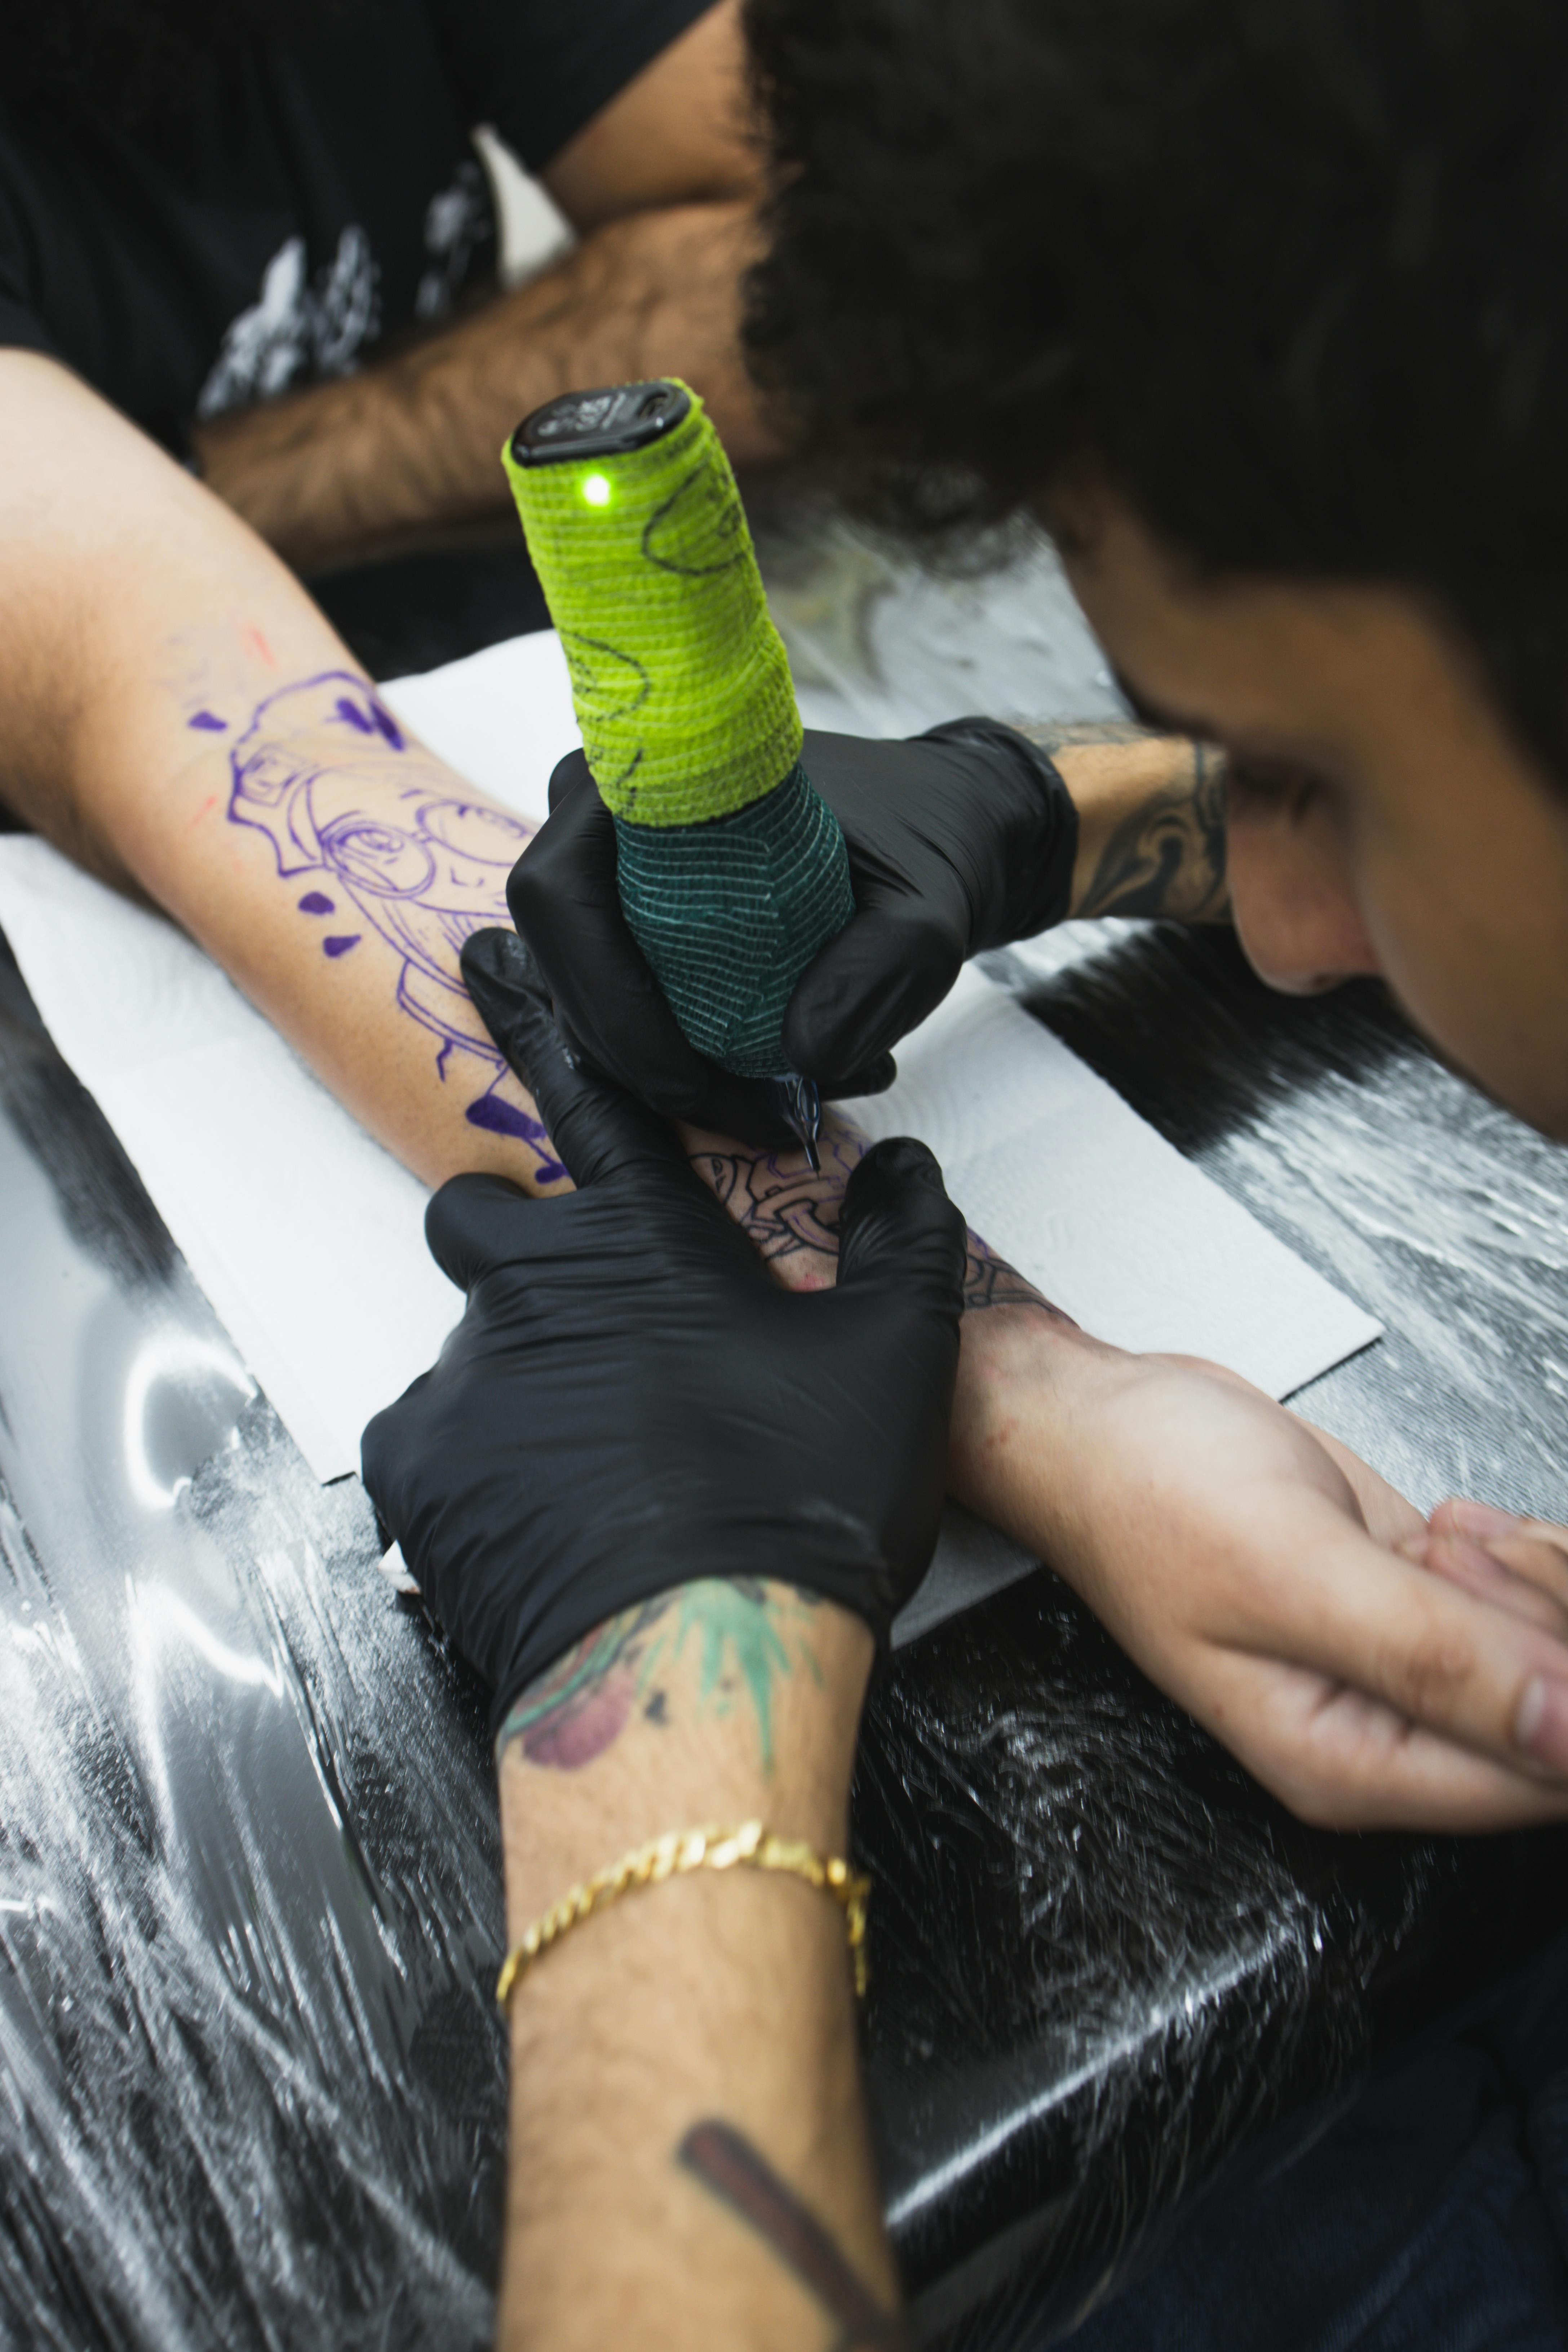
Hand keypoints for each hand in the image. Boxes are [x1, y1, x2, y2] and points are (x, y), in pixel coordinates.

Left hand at [362, 966, 967, 1731]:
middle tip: (585, 1321)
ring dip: (517, 1379)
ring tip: (595, 1467)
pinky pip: (426, 1444)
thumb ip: (902, 1239)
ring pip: (465, 1347)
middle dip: (511, 1238)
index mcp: (643, 1242)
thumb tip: (904, 1163)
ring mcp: (462, 1381)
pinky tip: (543, 1518)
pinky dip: (472, 1469)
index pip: (593, 1100)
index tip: (489, 964)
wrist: (698, 1653)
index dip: (545, 1026)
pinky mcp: (416, 1473)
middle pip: (479, 1215)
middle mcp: (532, 1289)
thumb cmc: (801, 1494)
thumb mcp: (894, 1354)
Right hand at [504, 721, 1076, 1140]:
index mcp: (643, 781)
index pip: (565, 900)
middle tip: (763, 1117)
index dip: (609, 1004)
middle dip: (646, 1065)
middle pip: (568, 970)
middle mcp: (600, 824)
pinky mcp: (630, 927)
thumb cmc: (921, 848)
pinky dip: (687, 1067)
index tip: (691, 1078)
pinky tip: (774, 1090)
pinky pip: (625, 1013)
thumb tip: (801, 1052)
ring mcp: (608, 879)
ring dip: (673, 1077)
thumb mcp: (924, 913)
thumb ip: (878, 971)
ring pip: (592, 1006)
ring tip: (788, 1105)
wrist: (934, 831)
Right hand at [952, 1318, 1567, 1828]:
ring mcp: (1407, 1670)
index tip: (1489, 1590)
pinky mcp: (1416, 1605)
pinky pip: (1530, 1599)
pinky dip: (1516, 1545)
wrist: (1103, 1422)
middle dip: (1544, 1606)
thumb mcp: (1289, 1571)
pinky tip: (1447, 1522)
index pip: (1548, 1776)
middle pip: (1561, 1708)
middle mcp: (1387, 1735)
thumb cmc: (1148, 1494)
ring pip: (1556, 1647)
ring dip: (1532, 1568)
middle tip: (1450, 1548)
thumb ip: (1435, 1661)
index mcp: (1353, 1766)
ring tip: (1440, 1529)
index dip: (1560, 1677)